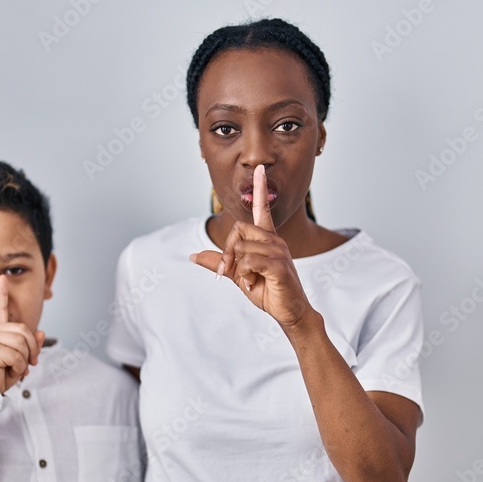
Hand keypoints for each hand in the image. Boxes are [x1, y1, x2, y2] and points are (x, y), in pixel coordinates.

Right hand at [0, 275, 45, 393]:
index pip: (0, 309)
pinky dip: (18, 368)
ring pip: (22, 343)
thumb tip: (41, 332)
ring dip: (24, 361)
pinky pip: (17, 356)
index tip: (3, 278)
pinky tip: (8, 372)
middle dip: (32, 349)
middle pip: (24, 330)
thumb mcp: (19, 359)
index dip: (2, 293)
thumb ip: (29, 345)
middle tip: (30, 364)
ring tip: (15, 369)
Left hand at [190, 164, 312, 326]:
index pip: (261, 209)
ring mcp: (278, 251)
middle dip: (228, 250)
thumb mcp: (238, 275)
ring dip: (237, 268)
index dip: (260, 189)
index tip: (260, 169)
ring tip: (249, 280)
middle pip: (239, 228)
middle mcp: (274, 240)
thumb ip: (219, 262)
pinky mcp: (279, 265)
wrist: (289, 312)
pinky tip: (254, 284)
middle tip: (231, 271)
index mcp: (266, 239)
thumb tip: (193, 255)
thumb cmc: (268, 291)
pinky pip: (249, 261)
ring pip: (242, 247)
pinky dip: (244, 275)